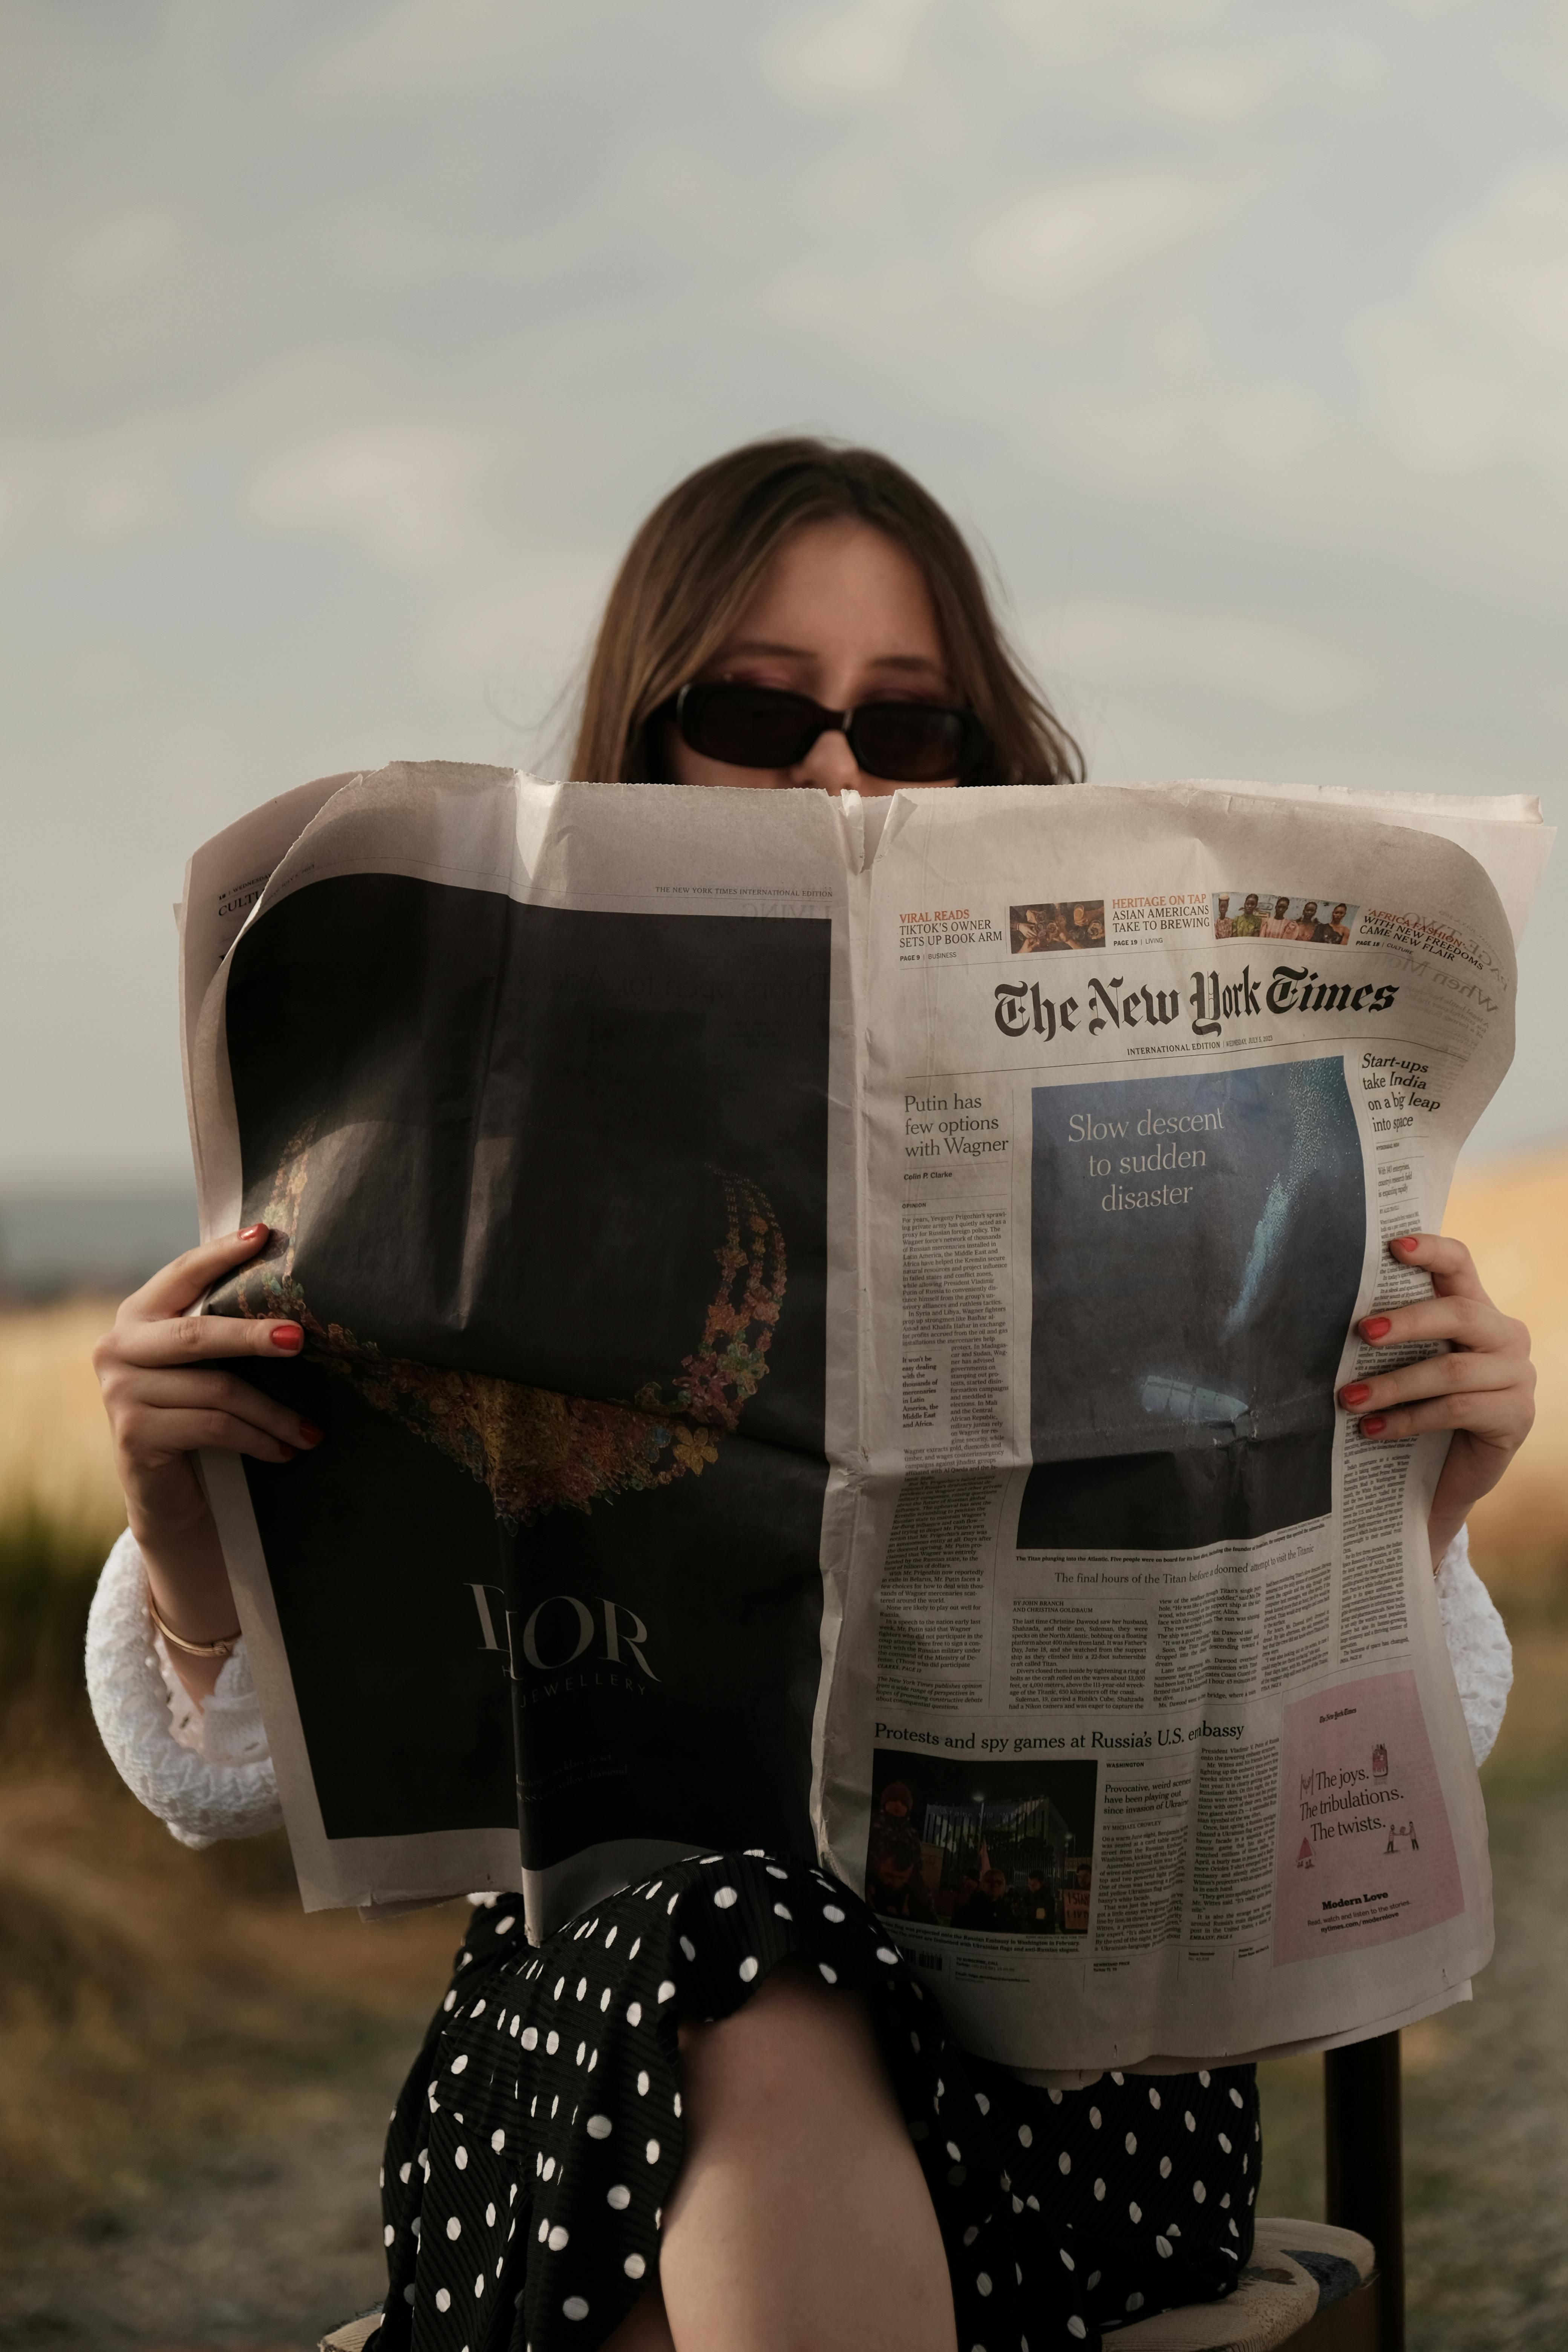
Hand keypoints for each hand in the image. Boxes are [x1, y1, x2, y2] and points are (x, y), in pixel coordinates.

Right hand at [93, 1224, 321, 1692]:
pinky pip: (214, 1427)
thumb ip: (222, 1326)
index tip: (265, 1234)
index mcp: (137, 1316)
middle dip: (255, 1335)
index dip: (222, 1253)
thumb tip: (292, 1287)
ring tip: (312, 1430)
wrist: (173, 1496)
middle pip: (199, 1333)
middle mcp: (117, 1347)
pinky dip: (258, 1439)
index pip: (182, 1274)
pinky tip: (287, 1451)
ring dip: (274, 1412)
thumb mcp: (207, 1367)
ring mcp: (119, 1392)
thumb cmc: (199, 1417)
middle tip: (303, 1340)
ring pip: (217, 1389)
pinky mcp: (133, 1434)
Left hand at [1337, 1233, 1533, 1565]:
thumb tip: (1334, 1308)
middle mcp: (1506, 1336)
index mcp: (1478, 1310)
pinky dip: (1409, 1419)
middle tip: (1362, 1332)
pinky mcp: (1516, 1417)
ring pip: (1452, 1370)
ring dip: (1394, 1384)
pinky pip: (1457, 1410)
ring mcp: (1518, 1376)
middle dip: (1407, 1322)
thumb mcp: (1406, 1362)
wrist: (1440, 1477)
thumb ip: (1391, 1334)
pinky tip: (1373, 1429)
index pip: (1461, 1265)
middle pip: (1459, 1314)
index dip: (1431, 1250)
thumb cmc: (1415, 1407)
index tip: (1394, 1245)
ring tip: (1349, 1399)